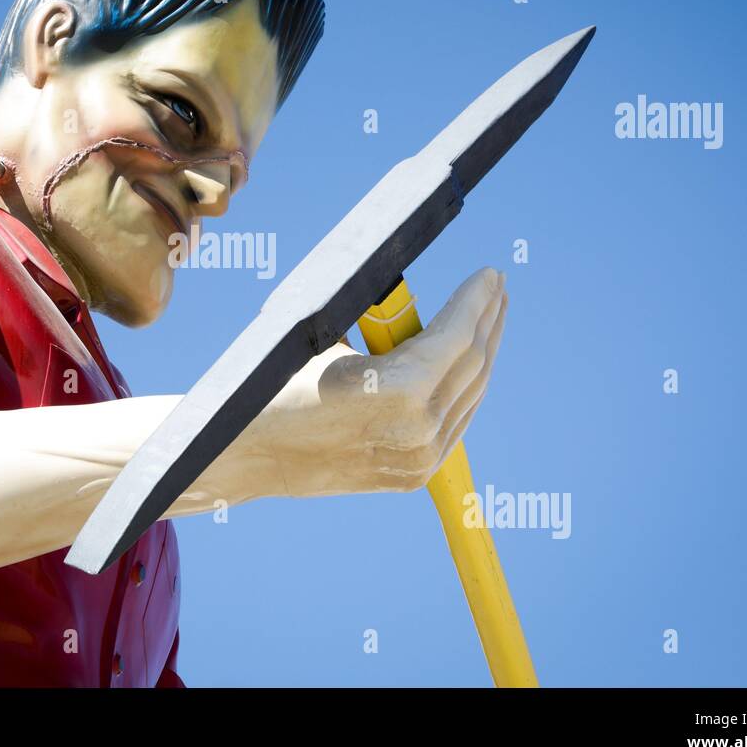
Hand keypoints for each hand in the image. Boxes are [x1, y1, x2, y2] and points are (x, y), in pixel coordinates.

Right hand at [249, 267, 507, 497]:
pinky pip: (456, 420)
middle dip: (488, 319)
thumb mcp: (329, 341)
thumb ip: (381, 324)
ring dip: (483, 351)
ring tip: (490, 316)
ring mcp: (419, 458)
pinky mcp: (415, 474)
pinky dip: (466, 386)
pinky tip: (469, 361)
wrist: (250, 452)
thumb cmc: (280, 383)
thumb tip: (413, 293)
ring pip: (470, 393)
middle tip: (495, 286)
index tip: (489, 273)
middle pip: (472, 363)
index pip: (457, 335)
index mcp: (397, 391)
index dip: (477, 300)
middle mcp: (417, 430)